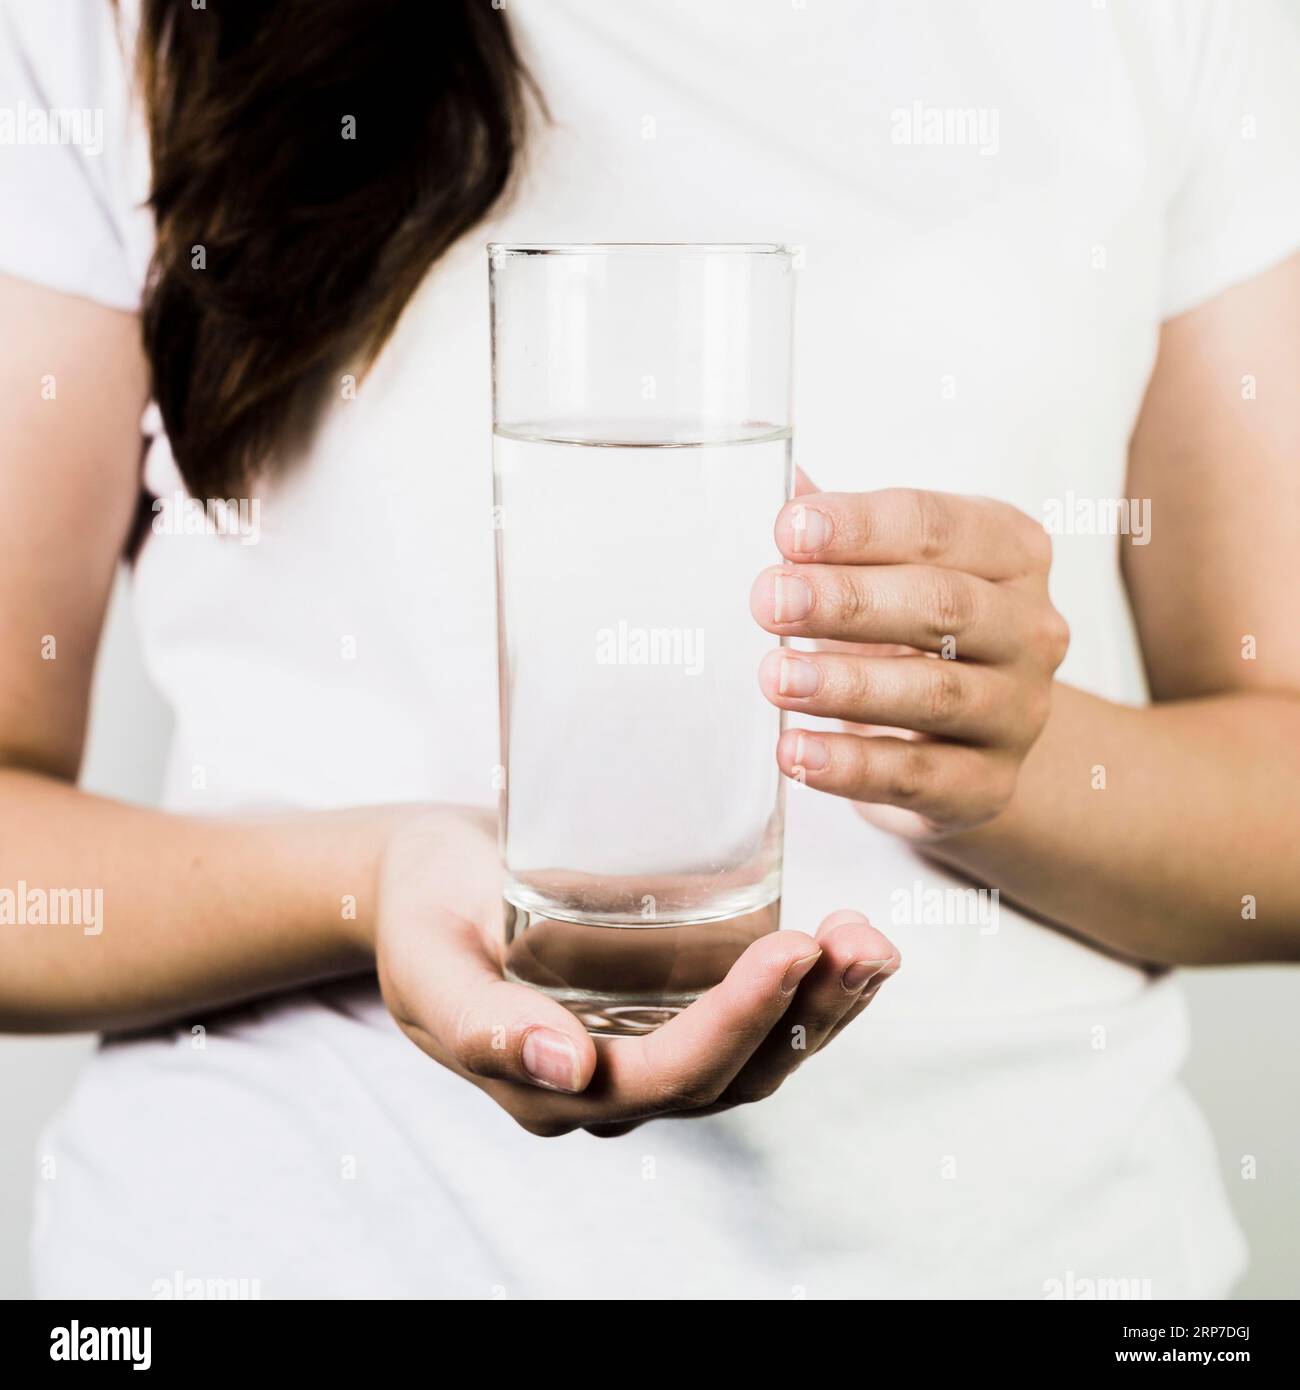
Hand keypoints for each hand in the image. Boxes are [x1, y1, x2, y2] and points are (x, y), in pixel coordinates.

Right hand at [374, 810, 898, 1136]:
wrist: (425, 880)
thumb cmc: (421, 910)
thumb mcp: (428, 961)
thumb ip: (481, 1023)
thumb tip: (566, 1069)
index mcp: (550, 1089)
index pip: (665, 1074)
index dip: (736, 1021)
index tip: (791, 949)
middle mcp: (609, 1087)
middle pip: (731, 1076)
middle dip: (806, 1014)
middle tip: (859, 941)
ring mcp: (643, 1049)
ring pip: (756, 1057)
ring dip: (824, 1007)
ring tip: (871, 942)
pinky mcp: (666, 1007)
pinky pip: (750, 1022)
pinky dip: (807, 990)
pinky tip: (845, 944)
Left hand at [751, 486, 1068, 837]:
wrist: (965, 748)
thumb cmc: (915, 640)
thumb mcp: (886, 575)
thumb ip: (839, 533)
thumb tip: (786, 479)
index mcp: (1009, 553)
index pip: (937, 527)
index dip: (861, 527)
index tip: (788, 529)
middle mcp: (1030, 629)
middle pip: (943, 606)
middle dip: (849, 601)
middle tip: (768, 601)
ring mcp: (1019, 711)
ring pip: (936, 693)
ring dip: (847, 685)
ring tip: (773, 678)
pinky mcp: (990, 786)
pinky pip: (918, 774)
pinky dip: (852, 765)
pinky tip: (795, 753)